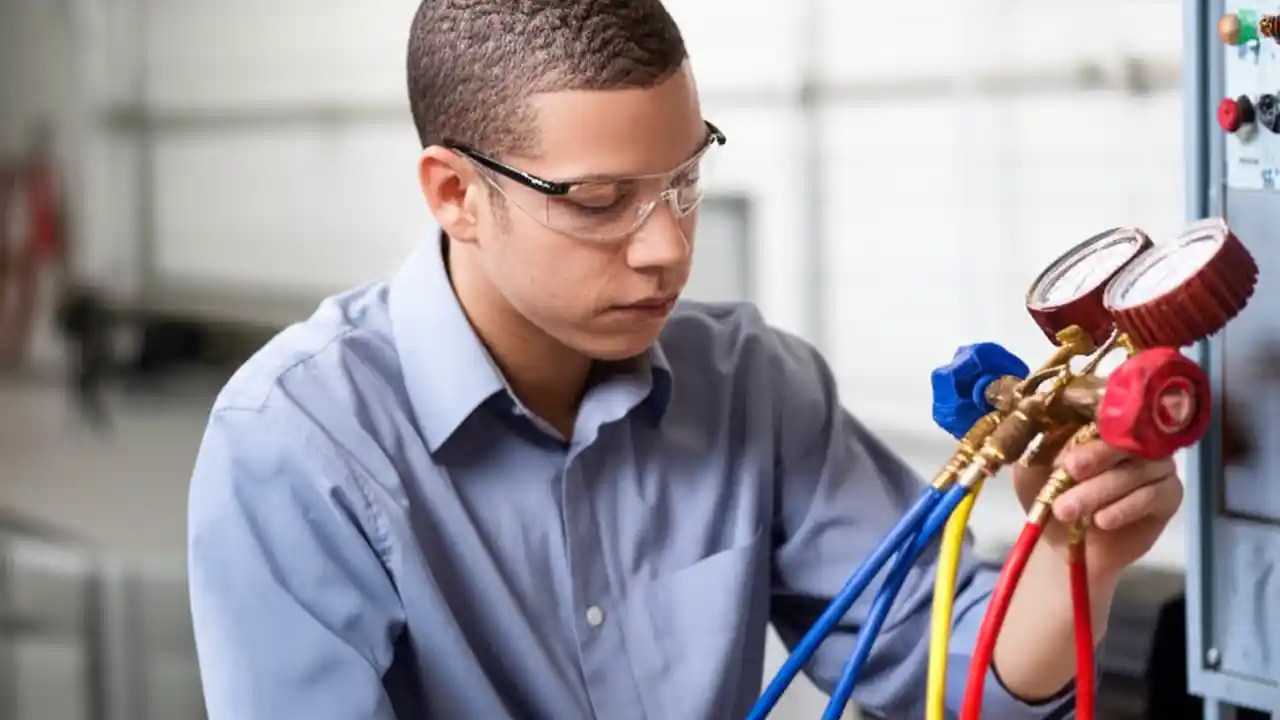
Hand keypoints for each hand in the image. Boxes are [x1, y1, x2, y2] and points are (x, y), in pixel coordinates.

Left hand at [1011, 439, 1182, 581]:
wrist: (1062, 547)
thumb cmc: (1047, 498)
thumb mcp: (1032, 469)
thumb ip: (1040, 444)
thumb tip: (1053, 425)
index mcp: (1101, 424)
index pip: (1105, 411)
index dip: (1085, 427)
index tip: (1064, 448)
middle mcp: (1134, 439)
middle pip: (1124, 438)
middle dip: (1094, 456)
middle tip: (1068, 472)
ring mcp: (1156, 464)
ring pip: (1137, 469)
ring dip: (1099, 490)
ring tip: (1067, 511)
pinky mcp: (1170, 494)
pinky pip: (1154, 495)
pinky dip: (1125, 508)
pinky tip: (1101, 521)